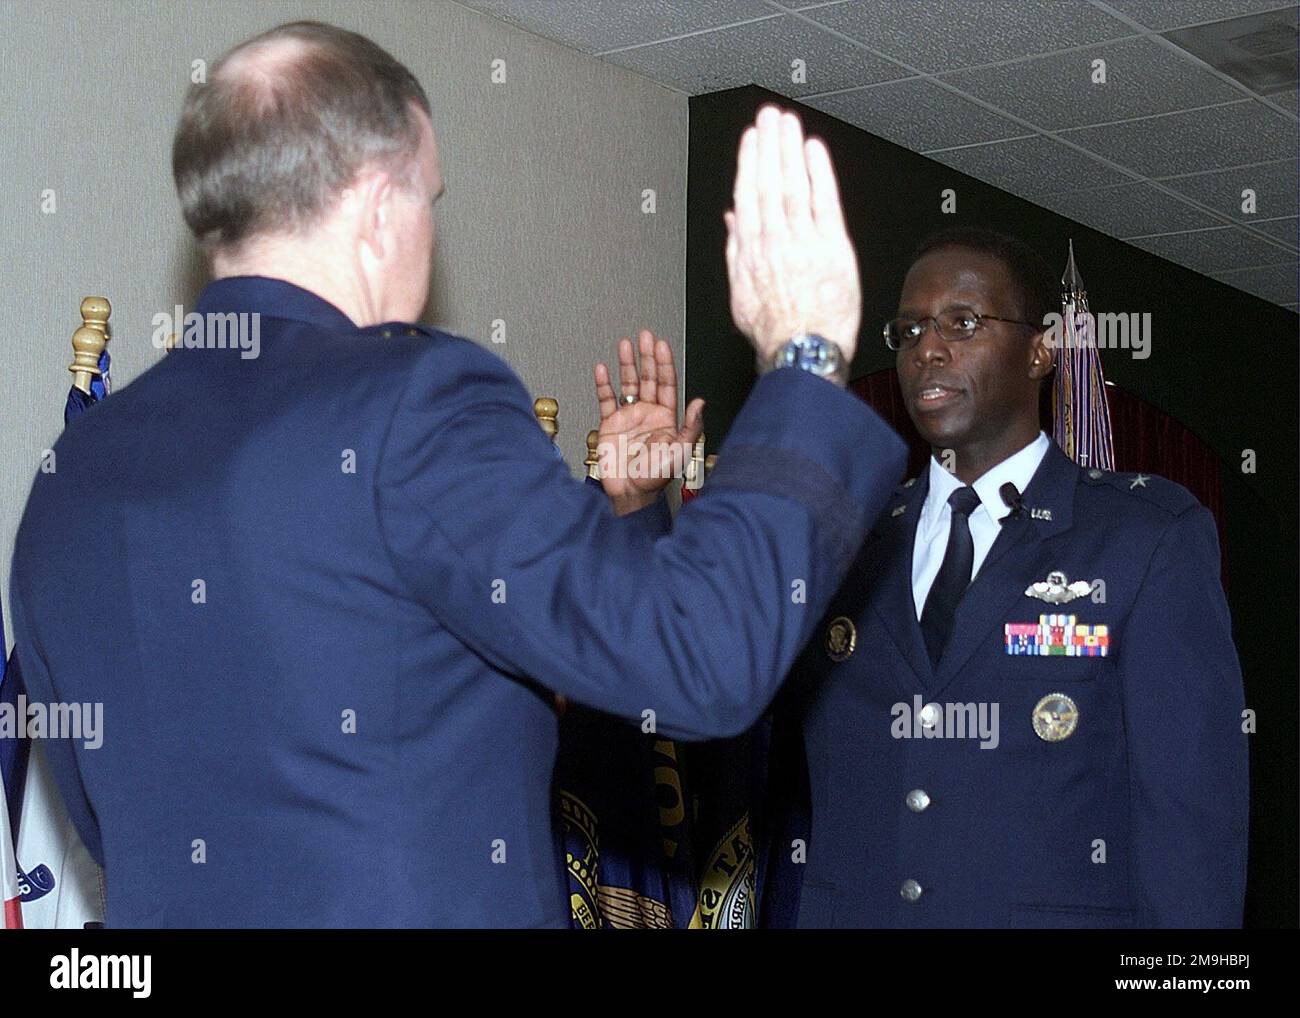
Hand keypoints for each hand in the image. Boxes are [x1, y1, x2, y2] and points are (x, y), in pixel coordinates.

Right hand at [593, 329, 704, 515]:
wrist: (630, 493)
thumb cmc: (656, 478)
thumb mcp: (680, 453)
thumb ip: (691, 427)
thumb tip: (700, 403)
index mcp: (666, 418)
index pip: (666, 384)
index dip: (664, 364)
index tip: (662, 346)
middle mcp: (648, 413)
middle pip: (647, 378)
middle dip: (647, 356)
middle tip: (645, 336)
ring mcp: (628, 416)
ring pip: (628, 383)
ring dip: (627, 364)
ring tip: (625, 345)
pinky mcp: (610, 424)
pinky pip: (606, 399)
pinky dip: (603, 384)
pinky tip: (602, 369)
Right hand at [724, 105, 860, 366]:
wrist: (802, 354)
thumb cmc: (775, 332)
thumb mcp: (741, 294)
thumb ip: (736, 252)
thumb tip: (731, 220)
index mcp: (751, 252)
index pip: (749, 196)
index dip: (750, 163)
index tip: (751, 139)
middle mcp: (775, 242)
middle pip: (770, 183)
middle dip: (769, 145)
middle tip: (769, 116)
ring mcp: (803, 243)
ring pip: (793, 186)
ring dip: (789, 150)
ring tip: (787, 123)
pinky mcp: (832, 249)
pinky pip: (824, 202)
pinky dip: (818, 173)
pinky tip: (814, 150)